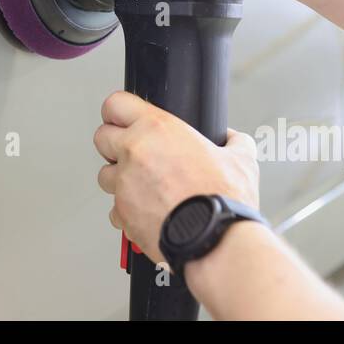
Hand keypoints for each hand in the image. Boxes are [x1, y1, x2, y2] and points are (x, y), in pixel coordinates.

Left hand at [94, 90, 258, 262]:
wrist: (214, 240)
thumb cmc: (223, 200)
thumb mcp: (241, 159)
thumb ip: (233, 142)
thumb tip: (231, 139)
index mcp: (157, 129)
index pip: (116, 104)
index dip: (118, 111)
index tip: (122, 118)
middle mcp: (134, 152)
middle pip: (101, 137)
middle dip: (114, 144)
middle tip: (132, 153)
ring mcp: (124, 184)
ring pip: (104, 174)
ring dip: (119, 179)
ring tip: (144, 186)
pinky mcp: (122, 214)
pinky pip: (114, 209)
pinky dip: (126, 210)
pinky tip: (148, 211)